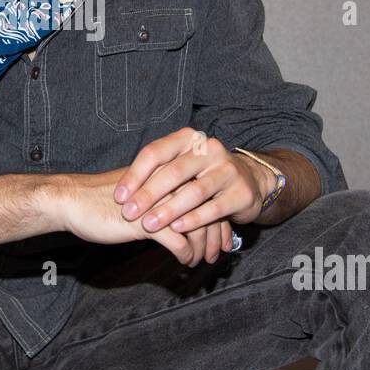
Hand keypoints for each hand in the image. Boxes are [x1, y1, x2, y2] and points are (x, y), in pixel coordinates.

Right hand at [51, 167, 213, 266]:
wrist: (73, 201)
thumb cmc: (102, 197)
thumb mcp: (139, 190)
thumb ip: (161, 193)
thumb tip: (181, 209)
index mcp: (166, 171)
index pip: (204, 192)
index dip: (217, 215)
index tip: (222, 234)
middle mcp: (168, 182)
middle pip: (206, 209)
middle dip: (216, 234)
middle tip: (217, 252)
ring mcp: (159, 202)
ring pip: (197, 226)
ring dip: (202, 247)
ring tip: (200, 259)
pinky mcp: (147, 222)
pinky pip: (180, 242)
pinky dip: (186, 254)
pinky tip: (184, 261)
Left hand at [113, 128, 266, 261]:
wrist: (249, 181)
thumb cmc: (201, 175)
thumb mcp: (180, 167)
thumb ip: (156, 173)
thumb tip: (120, 193)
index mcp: (189, 139)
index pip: (156, 152)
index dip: (135, 174)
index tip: (119, 196)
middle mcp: (209, 149)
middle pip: (173, 172)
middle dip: (148, 194)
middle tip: (129, 213)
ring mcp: (228, 170)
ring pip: (193, 191)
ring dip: (168, 210)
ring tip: (149, 225)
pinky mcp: (241, 192)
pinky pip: (214, 208)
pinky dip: (194, 220)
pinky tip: (177, 230)